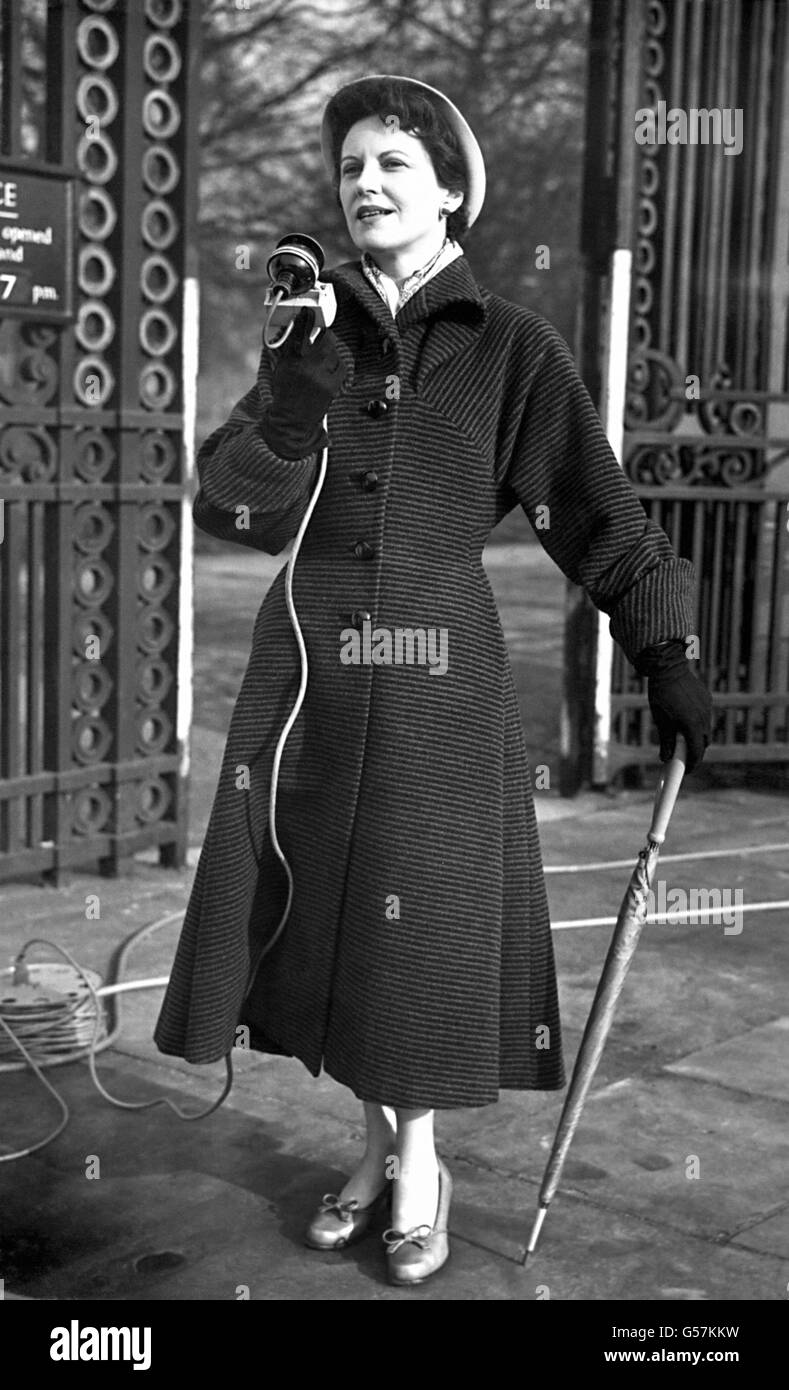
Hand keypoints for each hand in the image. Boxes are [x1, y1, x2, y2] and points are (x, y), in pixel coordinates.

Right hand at [260, 308, 343, 458]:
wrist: (291, 421)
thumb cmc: (285, 394)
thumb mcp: (281, 369)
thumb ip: (289, 349)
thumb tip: (297, 330)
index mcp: (290, 360)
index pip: (299, 333)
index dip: (305, 320)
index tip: (308, 312)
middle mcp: (305, 367)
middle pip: (324, 340)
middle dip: (325, 336)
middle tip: (322, 337)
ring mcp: (320, 377)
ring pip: (334, 353)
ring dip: (330, 354)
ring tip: (322, 361)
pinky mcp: (331, 387)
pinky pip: (341, 368)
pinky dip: (337, 367)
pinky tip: (330, 370)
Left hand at [634, 639, 711, 772]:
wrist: (668, 667)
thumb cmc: (660, 694)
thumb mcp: (660, 719)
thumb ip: (666, 740)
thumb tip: (665, 758)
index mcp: (691, 725)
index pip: (696, 752)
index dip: (692, 764)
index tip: (687, 771)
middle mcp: (703, 717)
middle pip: (704, 742)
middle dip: (695, 751)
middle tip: (684, 756)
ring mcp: (707, 708)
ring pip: (706, 729)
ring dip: (697, 736)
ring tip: (683, 737)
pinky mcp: (707, 699)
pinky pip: (705, 716)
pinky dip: (698, 723)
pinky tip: (686, 718)